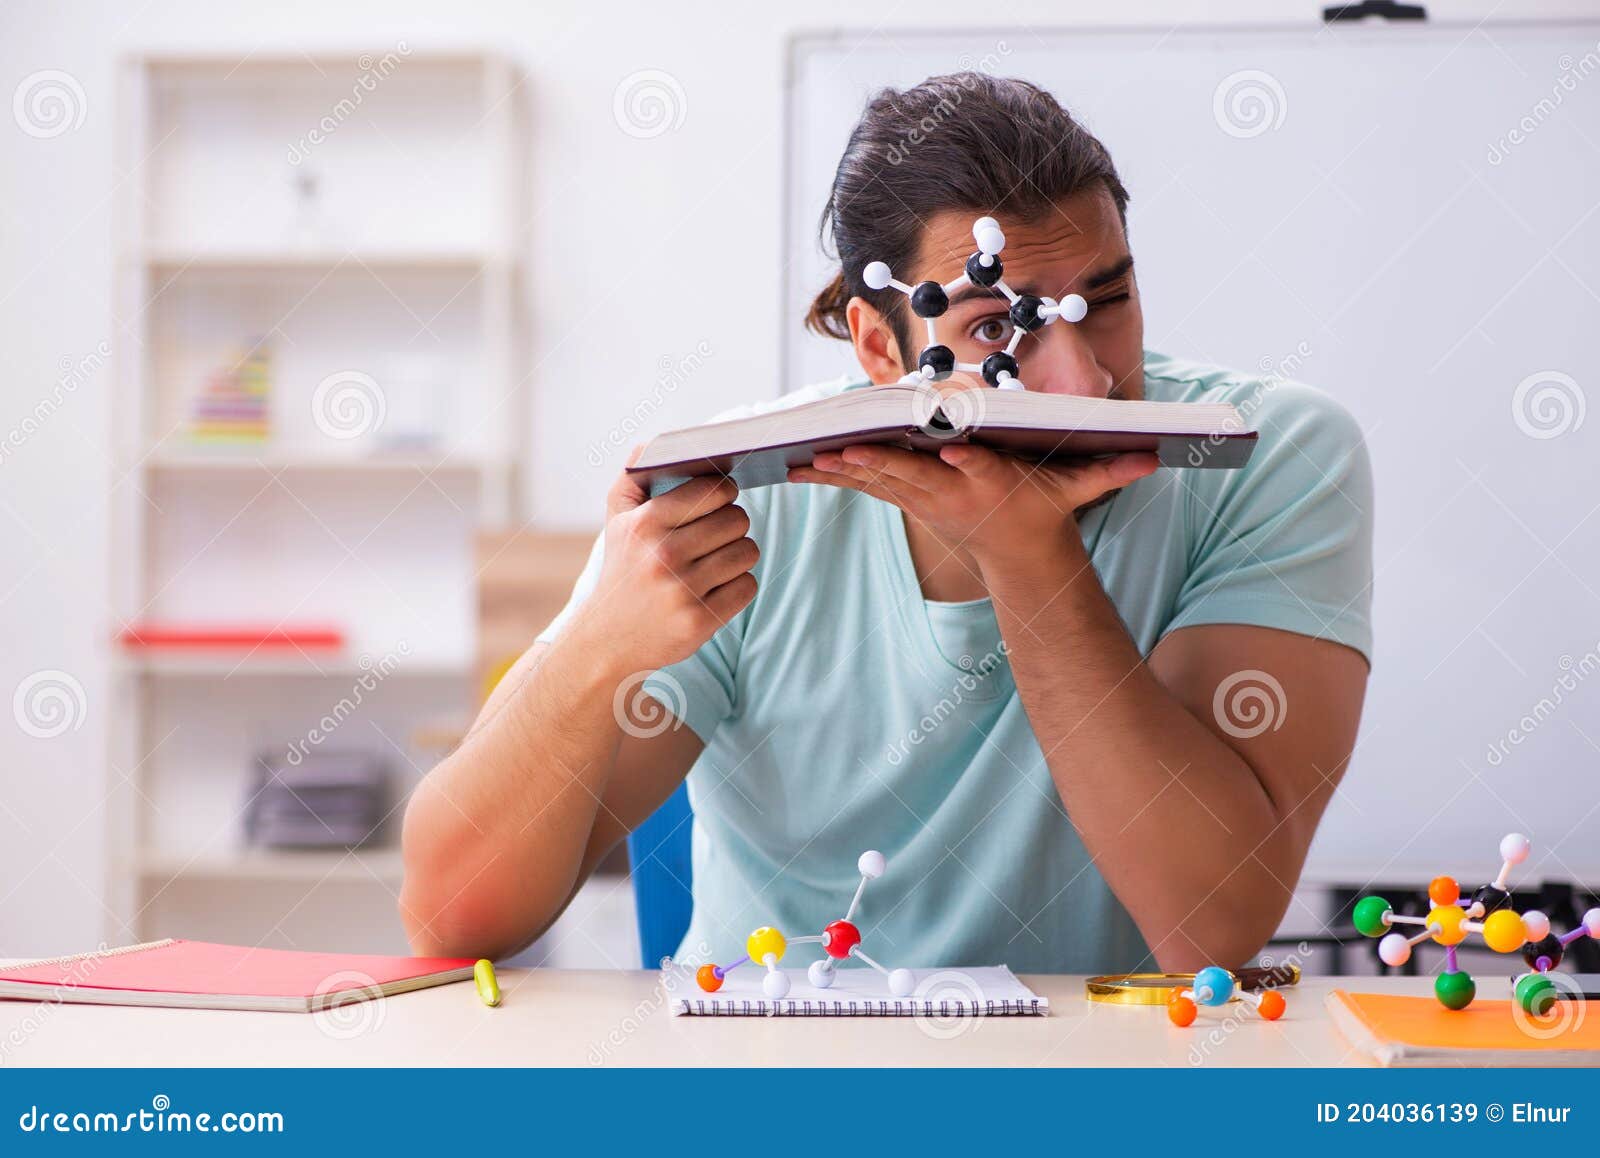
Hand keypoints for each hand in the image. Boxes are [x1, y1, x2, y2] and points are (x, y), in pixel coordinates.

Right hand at [581, 466, 758, 670]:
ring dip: (739, 554)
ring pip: (747, 551)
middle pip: (736, 520)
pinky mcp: (700, 621)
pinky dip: (739, 584)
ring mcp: (683, 591)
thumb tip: (648, 446)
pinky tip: (718, 586)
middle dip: (732, 524)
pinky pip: (748, 586)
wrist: (608, 638)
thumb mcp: (617, 523)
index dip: (724, 493)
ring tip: (718, 560)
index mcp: (645, 525)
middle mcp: (664, 555)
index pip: (712, 491)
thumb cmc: (622, 570)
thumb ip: (632, 480)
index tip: (719, 500)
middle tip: (718, 534)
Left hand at [789, 442, 1157, 568]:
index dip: (967, 461)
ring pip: (878, 480)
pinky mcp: (908, 499)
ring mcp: (925, 499)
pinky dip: (834, 476)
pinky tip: (798, 467)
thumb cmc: (1044, 510)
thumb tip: (1151, 459)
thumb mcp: (1077, 492)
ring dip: (840, 471)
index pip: (980, 469)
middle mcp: (952, 493)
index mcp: (992, 484)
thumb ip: (1109, 472)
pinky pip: (865, 485)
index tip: (951, 449)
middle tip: (842, 450)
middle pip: (911, 474)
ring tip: (803, 458)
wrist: (1017, 556)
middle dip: (877, 463)